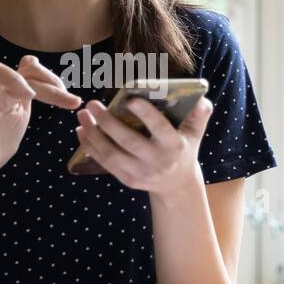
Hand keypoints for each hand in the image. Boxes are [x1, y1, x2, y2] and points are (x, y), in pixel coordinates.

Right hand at [0, 56, 82, 183]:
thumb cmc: (3, 140)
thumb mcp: (23, 114)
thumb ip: (34, 95)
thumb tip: (53, 81)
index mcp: (14, 88)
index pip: (32, 68)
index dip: (52, 77)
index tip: (71, 99)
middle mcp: (1, 88)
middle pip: (20, 67)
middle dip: (46, 78)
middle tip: (65, 96)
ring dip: (15, 79)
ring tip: (29, 95)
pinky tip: (5, 109)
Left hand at [74, 95, 213, 195]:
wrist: (176, 184)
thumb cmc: (183, 148)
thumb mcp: (195, 133)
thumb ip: (199, 115)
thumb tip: (201, 99)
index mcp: (174, 146)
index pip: (159, 129)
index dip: (146, 115)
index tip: (130, 99)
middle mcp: (156, 161)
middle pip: (128, 141)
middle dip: (108, 122)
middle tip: (93, 104)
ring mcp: (140, 173)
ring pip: (111, 154)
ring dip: (93, 134)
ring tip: (82, 115)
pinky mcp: (126, 179)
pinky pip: (105, 163)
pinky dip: (90, 147)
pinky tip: (82, 130)